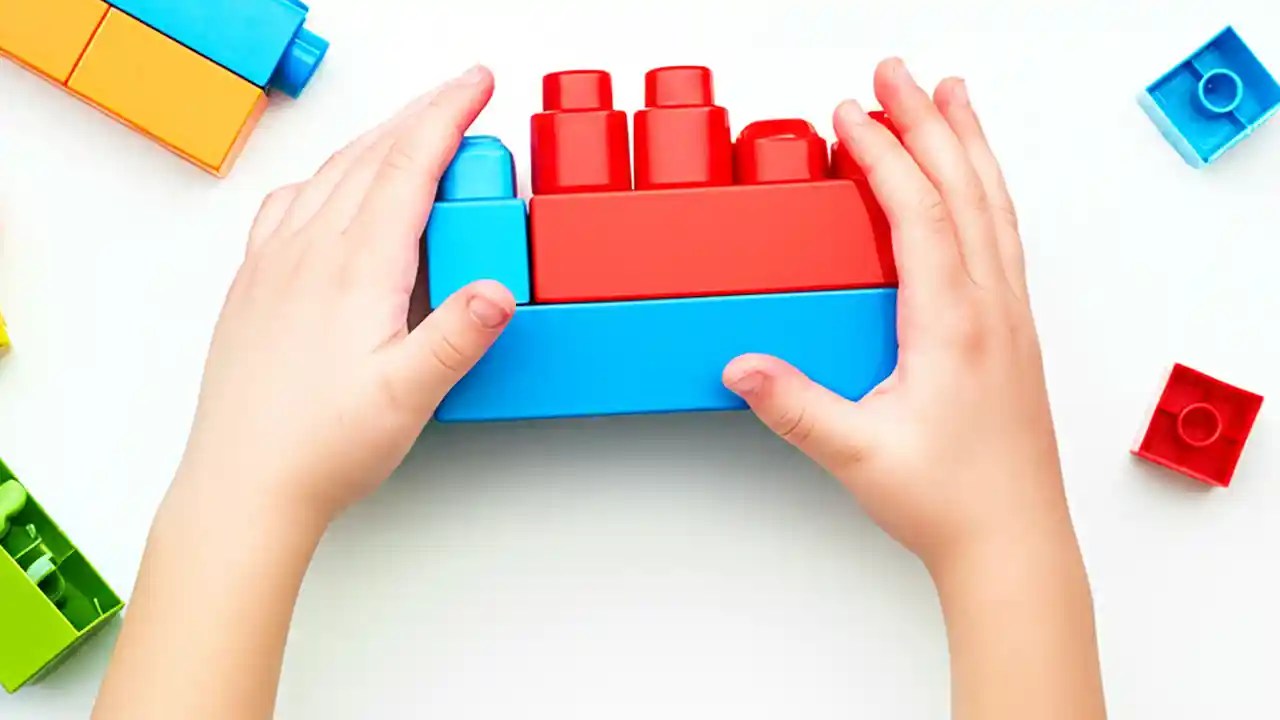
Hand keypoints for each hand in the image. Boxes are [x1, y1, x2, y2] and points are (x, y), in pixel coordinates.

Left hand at [179, 65, 513, 521]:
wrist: (241, 487)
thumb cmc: (319, 448)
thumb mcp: (408, 396)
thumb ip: (457, 336)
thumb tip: (500, 289)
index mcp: (355, 268)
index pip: (408, 165)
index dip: (447, 114)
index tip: (476, 84)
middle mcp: (308, 252)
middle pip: (371, 156)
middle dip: (421, 114)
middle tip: (459, 95)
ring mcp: (274, 265)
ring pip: (329, 173)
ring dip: (375, 140)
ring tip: (409, 133)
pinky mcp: (254, 286)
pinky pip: (289, 204)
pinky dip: (325, 176)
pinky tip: (329, 192)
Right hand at [724, 59, 1065, 569]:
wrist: (1012, 543)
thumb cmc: (950, 502)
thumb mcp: (857, 454)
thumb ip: (795, 407)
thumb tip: (741, 367)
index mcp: (954, 325)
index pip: (920, 214)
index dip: (884, 155)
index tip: (851, 115)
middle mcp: (991, 309)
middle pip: (965, 189)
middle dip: (929, 120)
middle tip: (898, 73)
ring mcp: (1009, 317)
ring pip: (994, 206)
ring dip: (970, 144)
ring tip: (952, 97)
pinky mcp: (1012, 332)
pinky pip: (1004, 235)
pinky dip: (988, 188)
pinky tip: (977, 184)